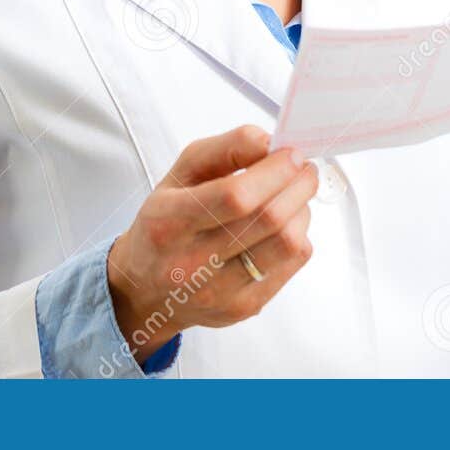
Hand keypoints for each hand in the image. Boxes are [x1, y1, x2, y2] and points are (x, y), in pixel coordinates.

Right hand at [106, 125, 318, 362]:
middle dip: (298, 185)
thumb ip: (224, 149)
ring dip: (302, 210)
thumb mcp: (179, 174)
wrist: (145, 290)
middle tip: (303, 169)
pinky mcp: (244, 307)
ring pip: (287, 244)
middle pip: (268, 220)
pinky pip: (292, 265)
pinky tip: (285, 225)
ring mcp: (220, 291)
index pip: (234, 196)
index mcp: (169, 222)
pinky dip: (299, 236)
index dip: (273, 171)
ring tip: (293, 195)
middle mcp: (192, 263)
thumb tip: (269, 142)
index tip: (290, 154)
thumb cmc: (166, 224)